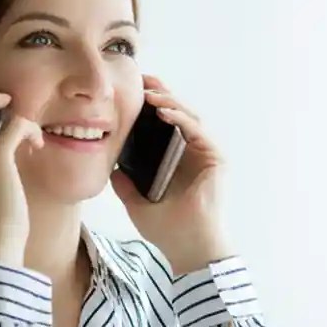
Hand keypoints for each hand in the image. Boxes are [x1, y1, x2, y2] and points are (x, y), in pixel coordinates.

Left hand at [111, 74, 230, 275]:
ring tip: (149, 93)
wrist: (187, 247)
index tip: (132, 91)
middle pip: (178, 114)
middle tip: (141, 79)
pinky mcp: (215, 159)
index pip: (164, 125)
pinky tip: (164, 111)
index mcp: (176, 161)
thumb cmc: (167, 230)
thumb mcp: (136, 202)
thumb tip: (110, 168)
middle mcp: (193, 155)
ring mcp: (206, 155)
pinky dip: (181, 118)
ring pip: (189, 117)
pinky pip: (198, 130)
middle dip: (160, 94)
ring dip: (169, 102)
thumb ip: (125, 184)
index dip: (151, 106)